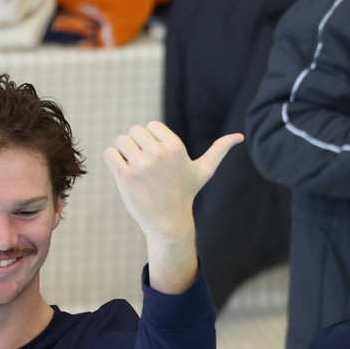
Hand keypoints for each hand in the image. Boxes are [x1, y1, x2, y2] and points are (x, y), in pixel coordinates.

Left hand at [103, 122, 243, 242]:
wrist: (169, 223)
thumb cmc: (185, 194)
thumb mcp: (204, 171)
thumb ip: (219, 150)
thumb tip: (240, 136)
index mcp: (175, 147)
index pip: (151, 125)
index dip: (152, 141)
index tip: (159, 159)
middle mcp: (159, 153)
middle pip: (134, 131)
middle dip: (137, 146)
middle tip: (145, 167)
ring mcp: (141, 165)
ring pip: (120, 141)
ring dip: (124, 153)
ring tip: (135, 170)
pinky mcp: (125, 176)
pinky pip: (109, 153)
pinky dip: (113, 161)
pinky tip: (124, 173)